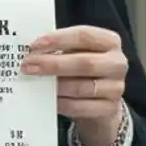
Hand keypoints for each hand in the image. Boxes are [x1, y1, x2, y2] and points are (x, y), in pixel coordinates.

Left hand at [21, 25, 128, 145]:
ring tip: (36, 84)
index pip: (84, 35)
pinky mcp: (109, 109)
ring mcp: (116, 88)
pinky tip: (48, 100)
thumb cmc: (83, 71)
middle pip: (84, 62)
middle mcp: (117, 63)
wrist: (101, 101)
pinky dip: (62, 104)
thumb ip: (60, 49)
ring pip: (82, 87)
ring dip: (56, 86)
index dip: (58, 39)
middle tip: (27, 66)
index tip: (34, 45)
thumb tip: (32, 51)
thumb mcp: (76, 53)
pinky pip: (81, 107)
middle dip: (53, 64)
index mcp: (109, 42)